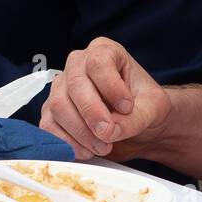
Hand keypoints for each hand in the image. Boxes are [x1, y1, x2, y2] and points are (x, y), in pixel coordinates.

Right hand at [40, 37, 171, 160]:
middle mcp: (78, 63)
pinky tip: (87, 151)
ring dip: (80, 132)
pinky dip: (66, 142)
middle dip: (92, 114)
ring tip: (103, 146)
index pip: (99, 62)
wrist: (135, 122)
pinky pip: (49, 125)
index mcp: (105, 51)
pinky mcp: (51, 110)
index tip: (127, 107)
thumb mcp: (152, 108)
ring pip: (59, 106)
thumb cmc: (144, 106)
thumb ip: (135, 118)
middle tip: (109, 135)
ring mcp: (61, 86)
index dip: (111, 87)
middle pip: (75, 84)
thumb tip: (108, 131)